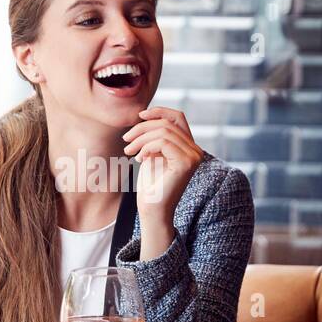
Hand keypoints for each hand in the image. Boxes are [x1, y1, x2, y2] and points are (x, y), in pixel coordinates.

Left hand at [122, 107, 202, 222]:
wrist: (153, 210)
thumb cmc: (151, 185)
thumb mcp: (152, 154)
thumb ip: (155, 137)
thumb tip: (146, 116)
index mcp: (189, 146)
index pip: (178, 117)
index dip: (159, 111)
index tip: (139, 115)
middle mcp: (196, 150)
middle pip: (167, 123)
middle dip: (142, 128)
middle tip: (125, 140)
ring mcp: (194, 156)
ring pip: (163, 131)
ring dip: (141, 139)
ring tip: (129, 151)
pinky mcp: (187, 163)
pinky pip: (163, 142)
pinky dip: (146, 147)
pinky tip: (139, 159)